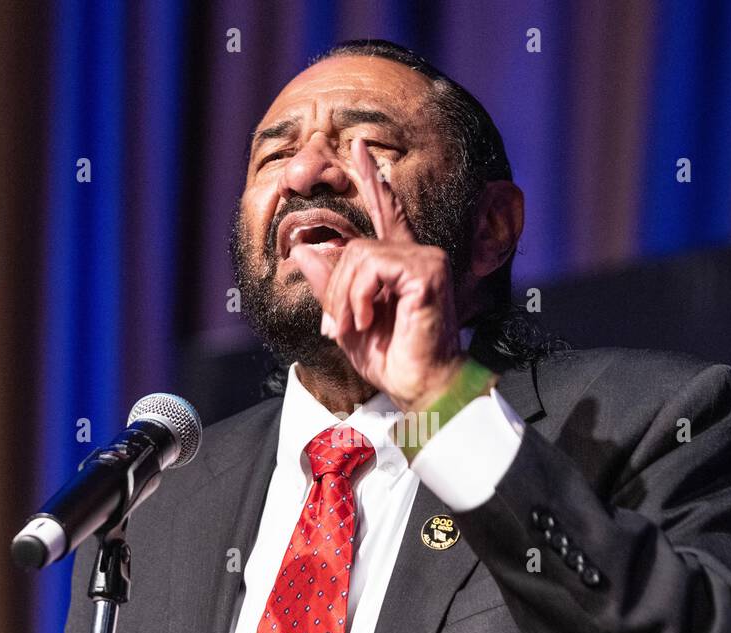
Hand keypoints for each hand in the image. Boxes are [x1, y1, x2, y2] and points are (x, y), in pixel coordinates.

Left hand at [288, 138, 464, 411]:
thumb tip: (303, 249)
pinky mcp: (426, 271)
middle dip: (336, 289)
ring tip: (352, 327)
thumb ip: (329, 286)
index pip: (386, 211)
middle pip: (354, 246)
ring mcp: (426, 260)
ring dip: (344, 298)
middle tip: (335, 327)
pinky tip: (368, 320)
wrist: (421, 387)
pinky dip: (359, 297)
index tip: (356, 148)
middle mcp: (418, 254)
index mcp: (402, 263)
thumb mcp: (347, 321)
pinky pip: (372, 267)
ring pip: (359, 256)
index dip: (371, 179)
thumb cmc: (394, 360)